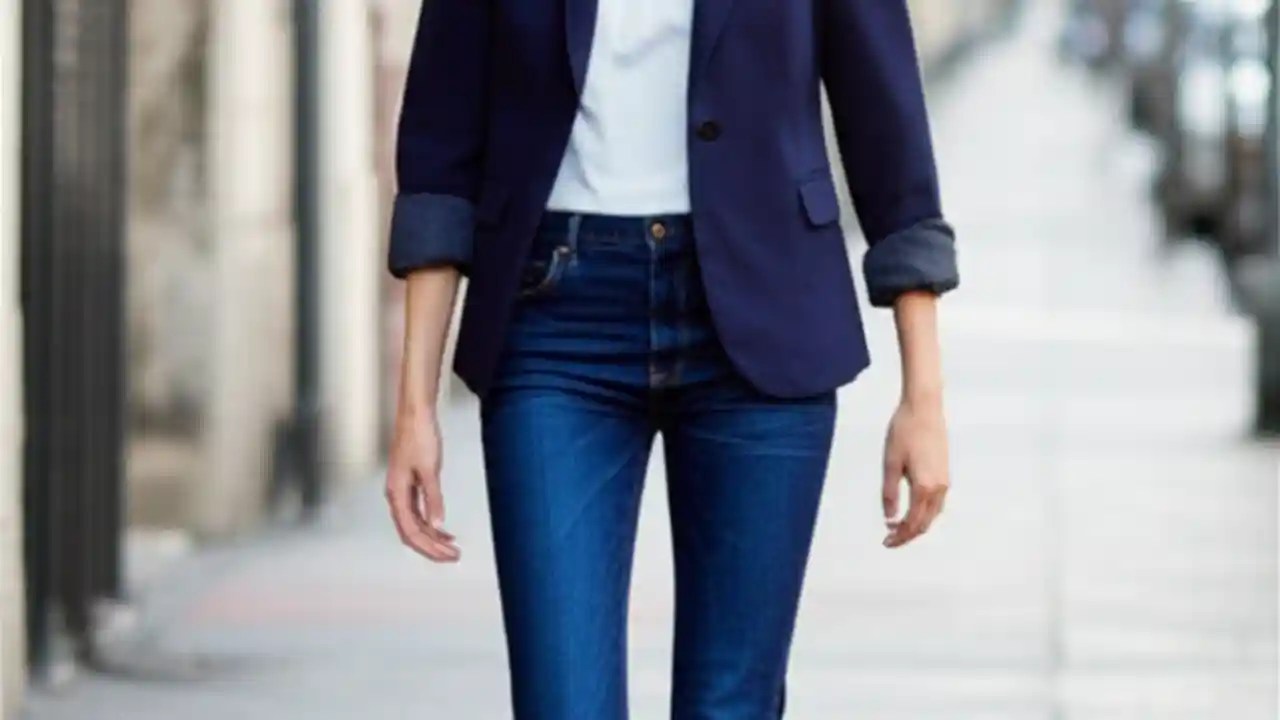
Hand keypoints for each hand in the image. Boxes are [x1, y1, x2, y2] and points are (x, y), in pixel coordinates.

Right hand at [385, 409, 459, 561]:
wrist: (415, 414)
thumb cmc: (419, 437)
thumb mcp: (430, 470)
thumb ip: (433, 499)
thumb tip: (436, 524)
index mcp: (396, 494)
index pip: (411, 532)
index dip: (429, 547)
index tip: (447, 556)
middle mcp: (396, 495)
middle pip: (411, 532)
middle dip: (431, 547)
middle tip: (453, 556)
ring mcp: (402, 491)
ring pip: (415, 524)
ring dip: (432, 537)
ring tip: (451, 547)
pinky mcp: (410, 484)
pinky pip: (418, 511)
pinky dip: (431, 523)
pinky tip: (443, 528)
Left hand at [881, 396, 949, 547]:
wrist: (924, 408)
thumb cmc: (904, 432)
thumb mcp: (890, 463)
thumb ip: (890, 493)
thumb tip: (890, 518)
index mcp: (924, 487)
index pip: (913, 523)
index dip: (900, 536)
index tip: (886, 542)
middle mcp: (939, 488)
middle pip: (925, 523)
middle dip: (908, 534)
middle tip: (889, 539)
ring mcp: (945, 480)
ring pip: (933, 514)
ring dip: (917, 524)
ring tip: (898, 527)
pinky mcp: (945, 472)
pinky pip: (937, 502)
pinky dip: (925, 512)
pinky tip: (912, 510)